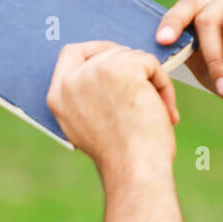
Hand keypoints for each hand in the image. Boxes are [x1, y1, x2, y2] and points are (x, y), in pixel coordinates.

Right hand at [46, 41, 178, 171]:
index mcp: (58, 96)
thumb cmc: (120, 157)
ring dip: (151, 81)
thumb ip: (87, 97)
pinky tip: (165, 111)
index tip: (117, 61)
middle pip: (108, 52)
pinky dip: (164, 85)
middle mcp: (71, 81)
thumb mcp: (88, 126)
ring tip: (158, 113)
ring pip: (132, 57)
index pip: (71, 53)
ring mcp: (95, 71)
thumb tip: (109, 72)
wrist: (134, 169)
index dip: (96, 51)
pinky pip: (151, 63)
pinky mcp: (122, 67)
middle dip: (132, 69)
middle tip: (146, 97)